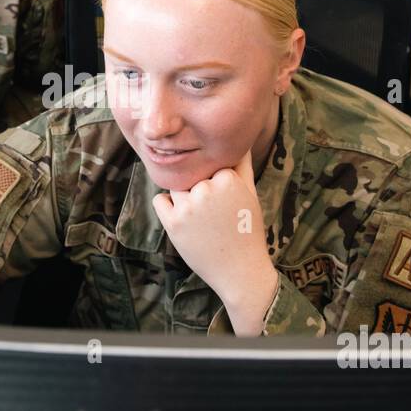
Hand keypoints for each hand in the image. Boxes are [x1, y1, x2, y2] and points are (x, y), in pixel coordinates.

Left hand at [151, 150, 278, 334]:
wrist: (240, 271)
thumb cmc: (247, 230)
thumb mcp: (250, 192)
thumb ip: (242, 163)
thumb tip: (238, 139)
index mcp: (227, 179)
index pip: (209, 164)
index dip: (215, 181)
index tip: (226, 201)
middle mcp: (206, 189)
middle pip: (192, 175)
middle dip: (199, 189)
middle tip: (215, 214)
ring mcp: (188, 206)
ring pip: (176, 185)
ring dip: (184, 197)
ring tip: (202, 219)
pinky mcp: (172, 223)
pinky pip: (160, 200)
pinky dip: (167, 207)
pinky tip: (185, 221)